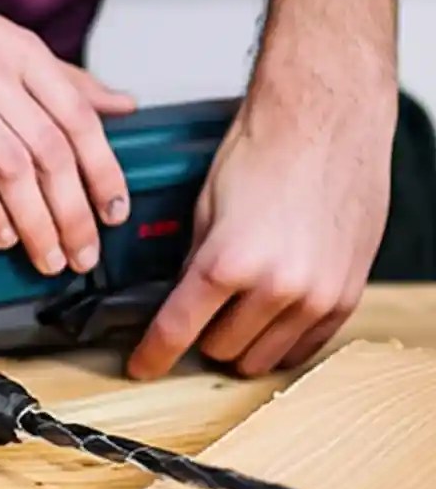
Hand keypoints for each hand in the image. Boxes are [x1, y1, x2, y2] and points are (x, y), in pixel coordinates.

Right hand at [0, 0, 135, 274]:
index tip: (113, 213)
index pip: (79, 119)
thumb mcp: (5, 42)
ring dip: (34, 221)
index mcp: (22, 53)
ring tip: (45, 255)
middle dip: (72, 213)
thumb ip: (63, 80)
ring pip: (10, 166)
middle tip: (81, 253)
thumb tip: (119, 105)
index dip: (103, 172)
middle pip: (49, 151)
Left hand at [126, 99, 394, 379]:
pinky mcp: (347, 296)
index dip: (152, 356)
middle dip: (202, 336)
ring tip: (236, 312)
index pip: (177, 332)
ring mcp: (316, 296)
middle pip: (219, 350)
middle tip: (200, 315)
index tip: (142, 367)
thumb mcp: (205, 210)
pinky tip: (269, 318)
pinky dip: (281, 340)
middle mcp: (276, 287)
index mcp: (229, 263)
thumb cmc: (266, 151)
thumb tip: (179, 302)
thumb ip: (192, 263)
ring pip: (261, 357)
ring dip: (242, 342)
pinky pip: (304, 347)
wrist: (326, 121)